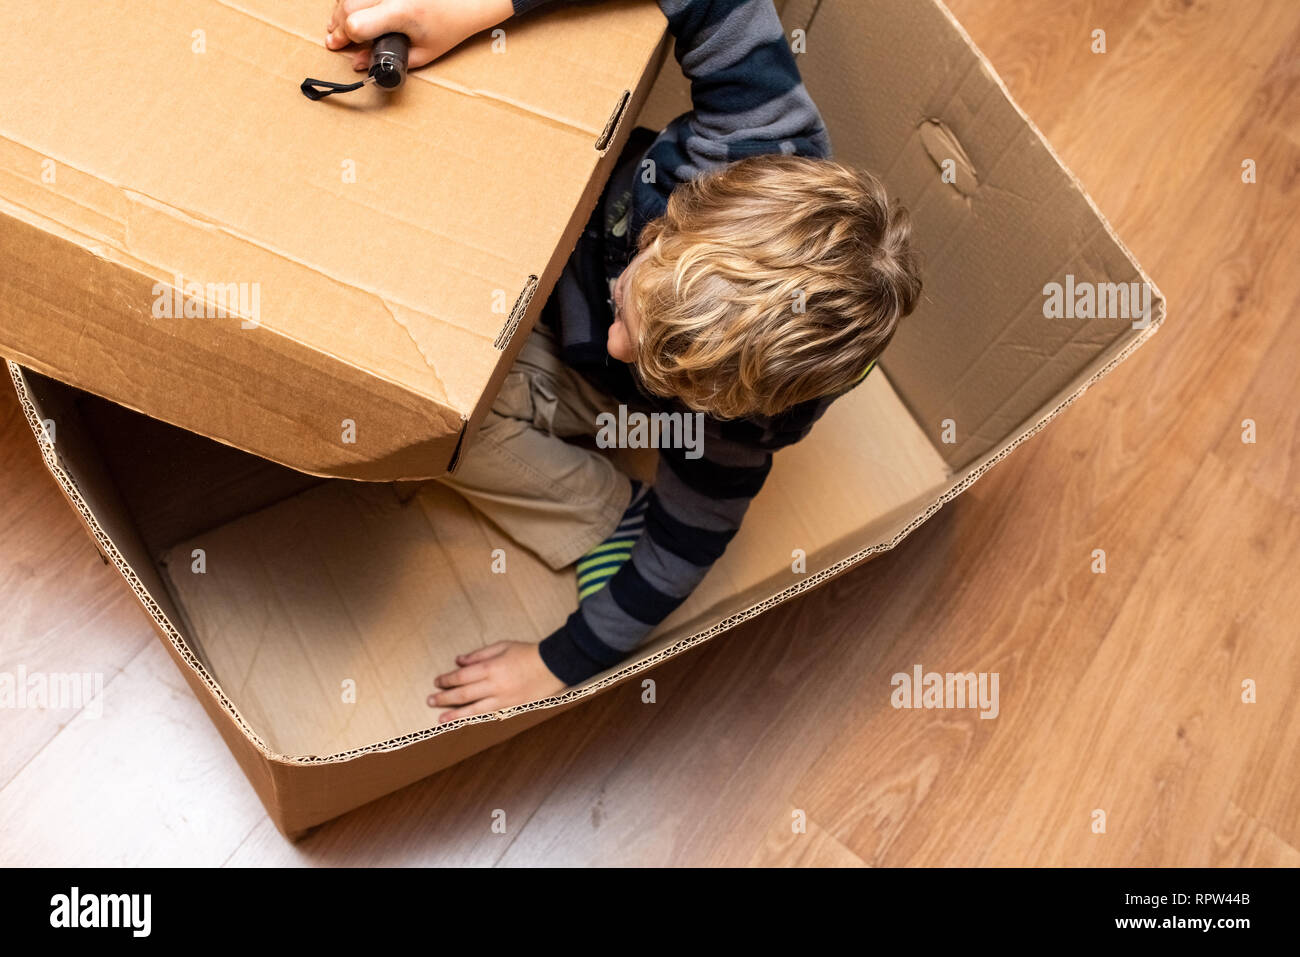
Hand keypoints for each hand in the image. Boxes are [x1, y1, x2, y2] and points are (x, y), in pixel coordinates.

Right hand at [325, 0, 514, 71]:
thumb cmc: (448, 26)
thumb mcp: (422, 52)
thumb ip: (387, 59)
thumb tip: (356, 63)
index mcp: (402, 11)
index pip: (357, 23)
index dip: (345, 37)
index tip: (338, 46)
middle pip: (347, 5)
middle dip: (337, 25)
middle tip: (334, 40)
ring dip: (340, 9)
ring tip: (339, 26)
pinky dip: (352, 0)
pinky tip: (350, 9)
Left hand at [431, 641, 565, 722]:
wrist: (554, 666)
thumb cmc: (527, 652)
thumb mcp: (502, 646)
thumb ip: (479, 654)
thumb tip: (459, 661)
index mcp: (491, 667)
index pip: (462, 676)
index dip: (447, 680)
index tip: (437, 681)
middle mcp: (494, 685)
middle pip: (464, 694)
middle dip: (445, 698)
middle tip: (430, 701)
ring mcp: (503, 699)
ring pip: (474, 709)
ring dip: (455, 714)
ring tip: (441, 720)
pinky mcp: (511, 707)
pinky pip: (488, 714)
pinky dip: (474, 718)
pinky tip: (465, 721)